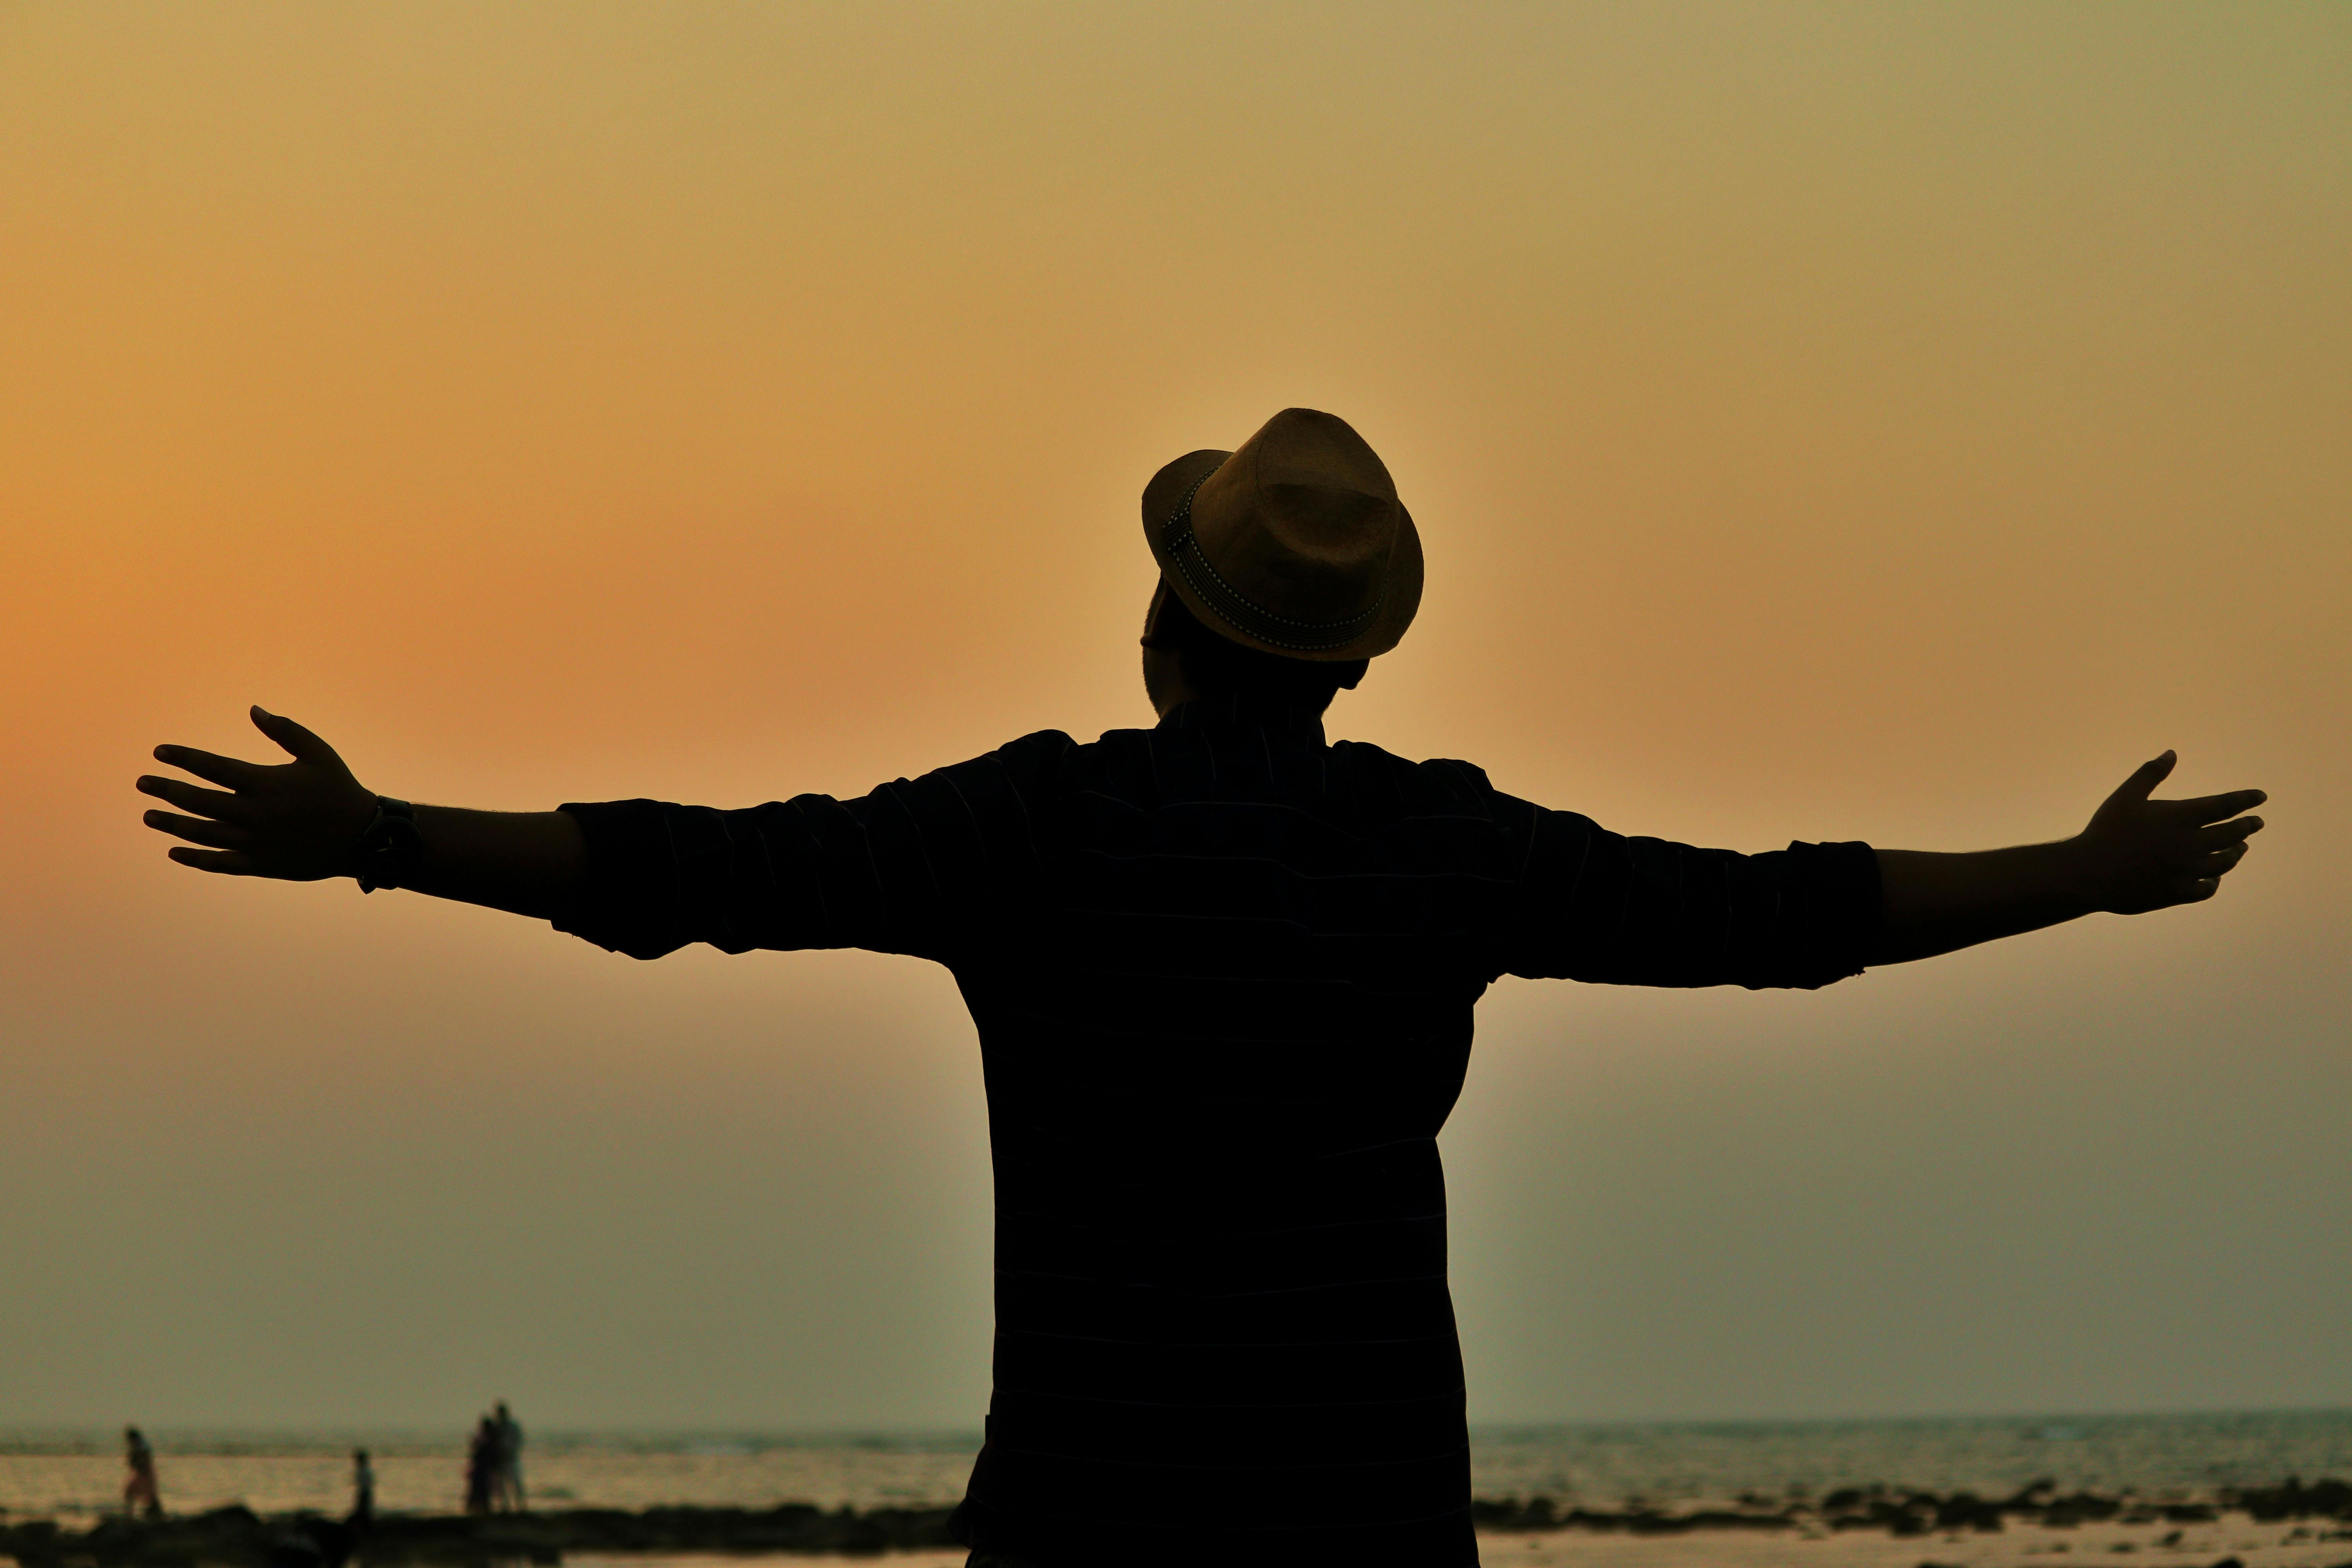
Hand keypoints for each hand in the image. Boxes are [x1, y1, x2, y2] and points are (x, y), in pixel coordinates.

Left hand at [138, 707, 378, 879]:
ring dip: (172, 824)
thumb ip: (285, 730)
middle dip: (166, 790)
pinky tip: (175, 852)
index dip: (183, 758)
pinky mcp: (261, 864)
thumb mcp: (318, 752)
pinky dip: (195, 859)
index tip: (159, 752)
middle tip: (143, 783)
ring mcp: (255, 841)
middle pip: (198, 801)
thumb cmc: (340, 789)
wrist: (362, 837)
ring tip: (149, 816)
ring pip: (202, 833)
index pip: (212, 767)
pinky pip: (220, 863)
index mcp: (265, 783)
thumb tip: (253, 710)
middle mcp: (254, 813)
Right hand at [2072, 751, 2265, 914]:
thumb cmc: (2105, 831)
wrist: (2088, 873)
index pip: (2227, 805)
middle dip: (2248, 826)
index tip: (2261, 797)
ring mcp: (2187, 870)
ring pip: (2225, 862)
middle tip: (2257, 823)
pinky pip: (2208, 888)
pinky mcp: (2178, 892)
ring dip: (2236, 852)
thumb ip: (2151, 774)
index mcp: (2181, 817)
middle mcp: (2191, 844)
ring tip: (2241, 848)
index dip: (2247, 799)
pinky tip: (2214, 878)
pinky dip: (2215, 881)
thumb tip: (2171, 753)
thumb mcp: (2126, 796)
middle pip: (2233, 834)